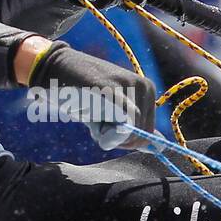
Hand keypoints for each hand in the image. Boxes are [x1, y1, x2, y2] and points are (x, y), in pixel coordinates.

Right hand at [24, 40, 155, 149]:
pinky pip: (124, 121)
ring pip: (132, 130)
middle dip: (119, 138)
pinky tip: (92, 114)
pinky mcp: (112, 88)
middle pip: (141, 133)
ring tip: (93, 112)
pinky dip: (108, 128)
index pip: (149, 133)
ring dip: (109, 133)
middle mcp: (145, 86)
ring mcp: (130, 85)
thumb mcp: (113, 117)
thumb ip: (136, 131)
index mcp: (148, 90)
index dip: (127, 141)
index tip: (108, 127)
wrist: (58, 71)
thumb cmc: (84, 97)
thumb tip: (162, 149)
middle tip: (98, 120)